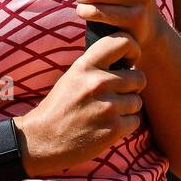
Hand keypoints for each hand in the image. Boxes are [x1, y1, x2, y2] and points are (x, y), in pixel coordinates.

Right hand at [16, 34, 146, 175]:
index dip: (133, 50)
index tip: (128, 63)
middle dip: (132, 87)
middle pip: (139, 77)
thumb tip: (130, 61)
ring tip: (107, 113)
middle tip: (117, 95)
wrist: (41, 139)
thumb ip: (97, 65)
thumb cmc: (60, 107)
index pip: (123, 41)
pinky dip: (125, 126)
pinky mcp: (112, 129)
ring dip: (127, 109)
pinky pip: (135, 122)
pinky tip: (106, 127)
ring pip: (137, 102)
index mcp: (85, 66)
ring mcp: (107, 107)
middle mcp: (97, 83)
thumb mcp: (73, 77)